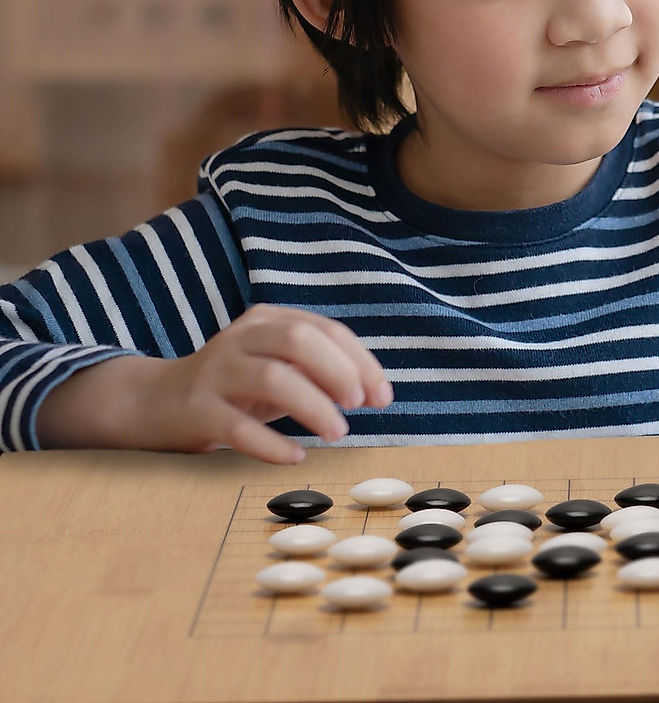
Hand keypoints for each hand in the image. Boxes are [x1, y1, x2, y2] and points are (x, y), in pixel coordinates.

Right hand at [143, 304, 393, 462]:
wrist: (158, 402)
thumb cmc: (237, 385)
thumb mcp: (278, 366)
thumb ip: (319, 370)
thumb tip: (373, 391)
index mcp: (267, 320)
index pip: (323, 330)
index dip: (360, 361)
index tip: (382, 396)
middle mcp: (240, 339)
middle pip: (297, 340)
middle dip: (337, 371)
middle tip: (357, 404)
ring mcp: (216, 373)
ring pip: (271, 379)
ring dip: (312, 406)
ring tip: (337, 432)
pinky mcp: (196, 411)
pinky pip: (237, 428)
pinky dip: (271, 444)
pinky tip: (295, 457)